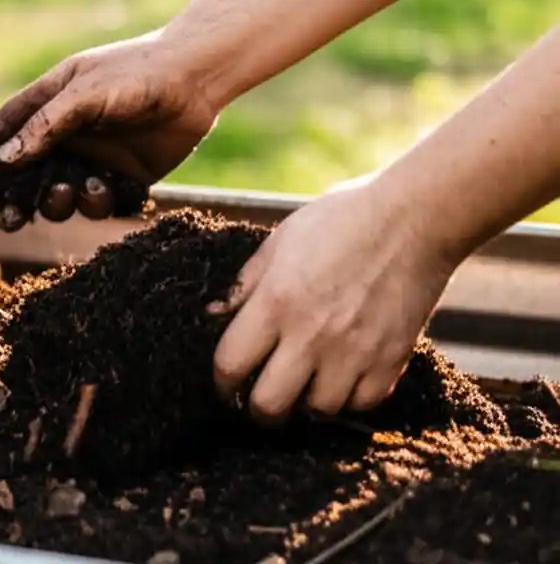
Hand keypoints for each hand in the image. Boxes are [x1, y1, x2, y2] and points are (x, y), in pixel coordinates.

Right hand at [0, 32, 219, 228]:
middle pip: (28, 175)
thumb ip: (46, 126)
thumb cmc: (137, 72)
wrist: (199, 79)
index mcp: (49, 104)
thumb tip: (4, 160)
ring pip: (62, 193)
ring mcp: (96, 156)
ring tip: (71, 194)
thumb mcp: (86, 93)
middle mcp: (68, 133)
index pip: (4, 134)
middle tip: (12, 220)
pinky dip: (97, 204)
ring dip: (58, 202)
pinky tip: (106, 190)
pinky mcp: (125, 176)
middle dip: (17, 199)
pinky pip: (100, 202)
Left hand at [209, 179, 457, 423]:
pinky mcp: (391, 359)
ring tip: (306, 384)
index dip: (222, 382)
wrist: (415, 218)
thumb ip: (245, 285)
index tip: (227, 384)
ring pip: (318, 410)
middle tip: (261, 398)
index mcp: (276, 302)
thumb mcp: (280, 241)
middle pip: (269, 405)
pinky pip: (362, 404)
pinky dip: (350, 398)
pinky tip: (344, 377)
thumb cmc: (341, 222)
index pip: (230, 365)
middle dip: (258, 409)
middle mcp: (311, 334)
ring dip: (307, 402)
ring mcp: (354, 352)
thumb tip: (212, 316)